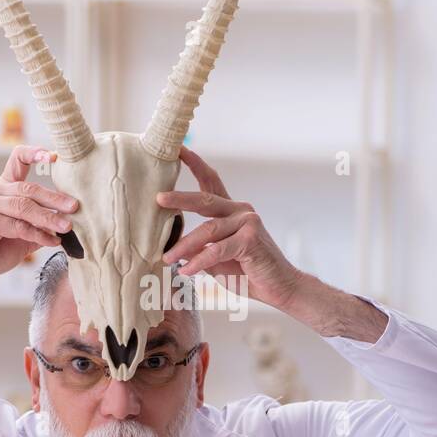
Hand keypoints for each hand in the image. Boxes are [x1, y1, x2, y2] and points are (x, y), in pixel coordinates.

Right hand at [0, 145, 77, 291]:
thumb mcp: (21, 237)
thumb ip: (39, 226)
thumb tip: (67, 222)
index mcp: (1, 189)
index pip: (17, 160)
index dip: (35, 153)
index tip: (54, 156)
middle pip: (28, 188)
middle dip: (54, 199)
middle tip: (75, 207)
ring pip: (24, 206)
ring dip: (49, 218)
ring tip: (67, 227)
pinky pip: (18, 225)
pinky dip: (37, 234)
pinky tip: (52, 241)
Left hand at [156, 146, 302, 310]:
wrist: (278, 287)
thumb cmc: (247, 273)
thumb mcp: (216, 259)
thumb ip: (199, 249)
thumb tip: (172, 250)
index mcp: (231, 211)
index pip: (211, 182)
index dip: (195, 164)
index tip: (178, 149)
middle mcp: (240, 211)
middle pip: (205, 199)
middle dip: (180, 198)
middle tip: (158, 198)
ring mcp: (248, 222)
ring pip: (208, 230)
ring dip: (184, 246)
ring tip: (167, 258)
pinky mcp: (251, 238)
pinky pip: (218, 249)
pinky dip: (200, 261)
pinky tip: (188, 271)